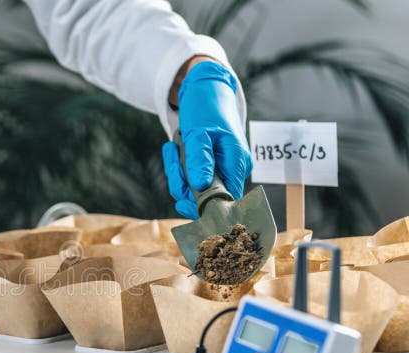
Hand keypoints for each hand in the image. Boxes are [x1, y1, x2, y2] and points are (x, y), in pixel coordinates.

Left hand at [162, 60, 251, 218]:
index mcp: (237, 162)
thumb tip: (201, 187)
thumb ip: (200, 160)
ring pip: (194, 188)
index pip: (225, 199)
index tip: (181, 200)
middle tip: (172, 160)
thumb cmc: (205, 108)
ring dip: (177, 173)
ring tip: (172, 147)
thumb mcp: (198, 133)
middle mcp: (233, 169)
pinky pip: (190, 178)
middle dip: (183, 184)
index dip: (203, 205)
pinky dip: (178, 167)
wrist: (204, 90)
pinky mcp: (209, 166)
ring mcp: (221, 169)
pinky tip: (174, 148)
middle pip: (205, 197)